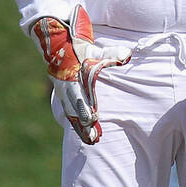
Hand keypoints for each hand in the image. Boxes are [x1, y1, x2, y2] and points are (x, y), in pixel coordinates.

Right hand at [33, 5, 130, 143]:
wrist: (58, 45)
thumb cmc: (81, 48)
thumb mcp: (96, 49)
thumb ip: (112, 53)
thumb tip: (127, 54)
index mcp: (73, 75)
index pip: (80, 94)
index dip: (86, 107)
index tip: (93, 118)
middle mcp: (66, 86)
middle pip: (75, 109)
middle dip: (84, 124)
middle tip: (94, 138)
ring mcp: (63, 93)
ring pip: (71, 113)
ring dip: (81, 128)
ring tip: (91, 141)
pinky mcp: (63, 96)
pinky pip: (69, 112)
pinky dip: (76, 124)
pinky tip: (84, 135)